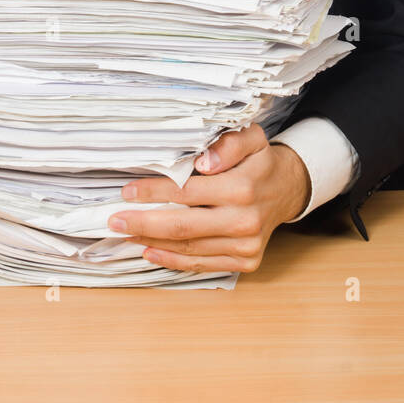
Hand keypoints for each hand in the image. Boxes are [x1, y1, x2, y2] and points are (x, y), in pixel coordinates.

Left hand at [107, 123, 310, 273]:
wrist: (288, 189)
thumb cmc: (260, 161)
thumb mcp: (250, 138)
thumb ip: (227, 144)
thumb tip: (202, 162)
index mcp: (244, 187)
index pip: (187, 192)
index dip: (153, 193)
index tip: (127, 192)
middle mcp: (245, 220)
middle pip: (182, 226)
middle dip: (143, 224)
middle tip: (115, 220)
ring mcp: (246, 245)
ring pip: (189, 248)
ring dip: (153, 242)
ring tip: (128, 234)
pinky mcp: (246, 262)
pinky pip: (202, 264)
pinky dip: (173, 260)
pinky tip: (151, 252)